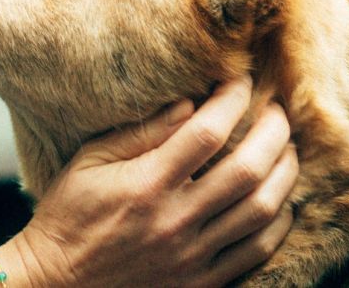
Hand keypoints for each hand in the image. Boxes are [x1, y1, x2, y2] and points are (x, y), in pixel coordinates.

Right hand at [0, 76, 296, 287]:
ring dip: (284, 174)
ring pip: (262, 211)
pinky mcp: (202, 282)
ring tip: (286, 149)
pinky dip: (278, 221)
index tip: (240, 81)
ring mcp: (193, 255)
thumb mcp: (89, 161)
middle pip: (246, 170)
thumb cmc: (70, 214)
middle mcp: (175, 219)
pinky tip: (279, 199)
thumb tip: (188, 105)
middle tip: (278, 110)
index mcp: (145, 184)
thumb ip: (139, 133)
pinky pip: (257, 251)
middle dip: (272, 133)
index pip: (205, 133)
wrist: (61, 283)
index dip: (231, 101)